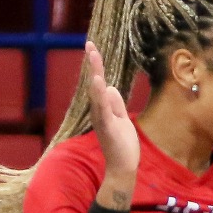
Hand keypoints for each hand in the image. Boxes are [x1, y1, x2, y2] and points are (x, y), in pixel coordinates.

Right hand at [84, 42, 137, 207]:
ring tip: (94, 57)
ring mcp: (102, 119)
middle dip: (93, 64)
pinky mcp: (107, 127)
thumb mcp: (122, 119)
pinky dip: (100, 95)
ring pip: (96, 94)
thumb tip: (110, 86)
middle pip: (94, 84)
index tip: (92, 47)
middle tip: (90, 44)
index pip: (99, 83)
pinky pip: (103, 109)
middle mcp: (98, 112)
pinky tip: (100, 82)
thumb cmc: (123, 145)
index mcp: (103, 108)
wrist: (123, 168)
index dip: (96, 65)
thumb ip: (116, 103)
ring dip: (95, 75)